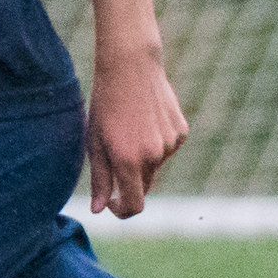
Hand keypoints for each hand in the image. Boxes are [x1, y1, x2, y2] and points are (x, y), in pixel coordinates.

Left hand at [85, 48, 189, 216]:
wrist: (130, 66)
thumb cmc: (106, 104)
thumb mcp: (95, 142)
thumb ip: (100, 179)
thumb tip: (98, 210)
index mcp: (129, 161)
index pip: (134, 205)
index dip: (122, 210)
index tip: (111, 204)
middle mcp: (154, 156)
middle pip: (144, 186)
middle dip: (129, 181)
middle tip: (114, 155)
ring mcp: (171, 144)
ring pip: (155, 165)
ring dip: (142, 157)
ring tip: (129, 127)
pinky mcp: (182, 132)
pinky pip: (167, 148)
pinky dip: (156, 142)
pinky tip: (146, 119)